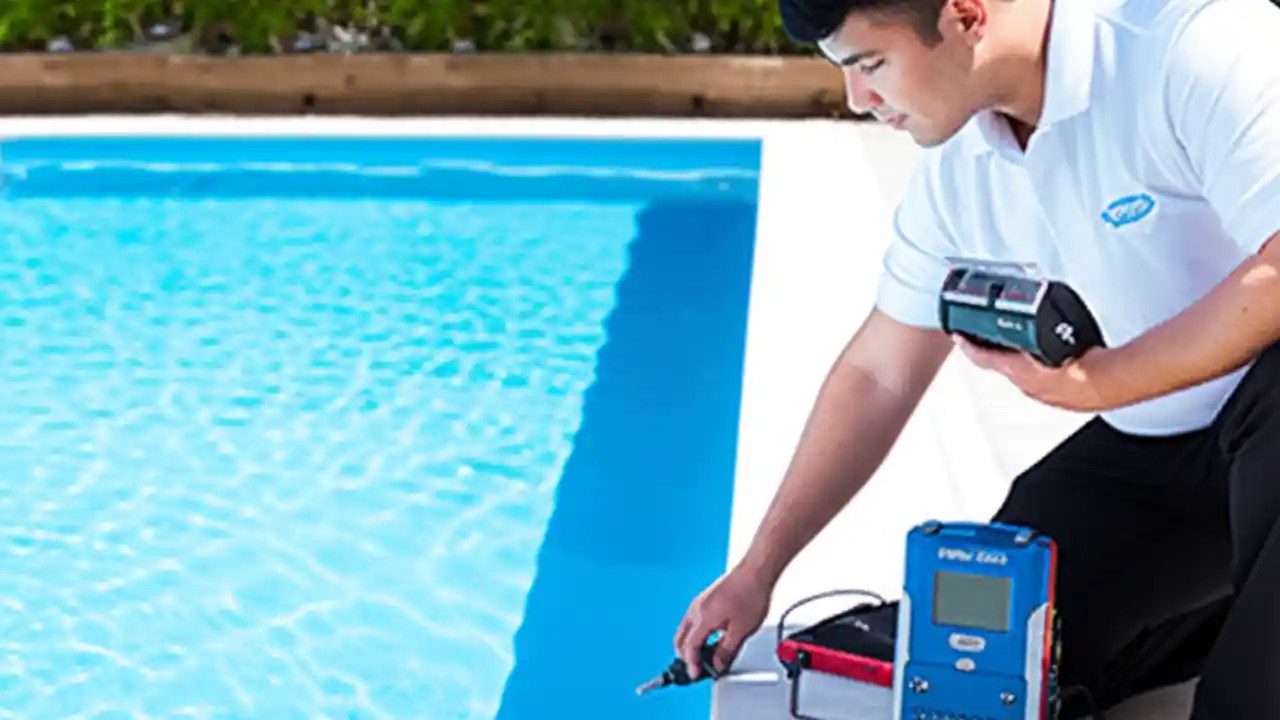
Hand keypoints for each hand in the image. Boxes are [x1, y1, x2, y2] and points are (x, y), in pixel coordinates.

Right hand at [673, 564, 772, 679]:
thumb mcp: (741, 631)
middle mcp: (696, 610)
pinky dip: (696, 633)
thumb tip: (718, 663)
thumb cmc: (750, 594)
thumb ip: (726, 651)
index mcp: (703, 619)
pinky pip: (692, 620)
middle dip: (686, 656)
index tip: (695, 675)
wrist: (755, 572)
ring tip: (705, 655)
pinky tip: (710, 638)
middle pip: (681, 639)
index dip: (691, 665)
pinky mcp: (706, 599)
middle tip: (697, 668)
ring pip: (685, 629)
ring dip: (691, 644)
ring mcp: (699, 603)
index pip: (690, 648)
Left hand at [952, 335, 1117, 411]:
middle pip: (1003, 367)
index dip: (968, 346)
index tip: (959, 337)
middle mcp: (1029, 388)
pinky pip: (1046, 382)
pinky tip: (1057, 362)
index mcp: (1020, 373)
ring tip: (1029, 346)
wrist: (1114, 381)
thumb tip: (1027, 306)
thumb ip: (1033, 322)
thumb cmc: (1086, 362)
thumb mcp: (1049, 333)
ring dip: (1022, 361)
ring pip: (1025, 375)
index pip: (983, 358)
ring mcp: (1046, 396)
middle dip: (998, 351)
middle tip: (994, 337)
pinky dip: (1045, 371)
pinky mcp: (1064, 400)